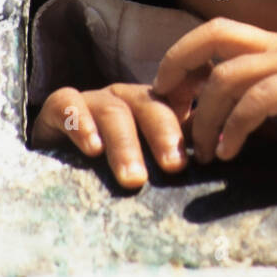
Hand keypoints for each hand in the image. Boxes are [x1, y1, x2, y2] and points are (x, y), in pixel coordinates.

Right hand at [30, 81, 196, 188]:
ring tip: (134, 179)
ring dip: (125, 145)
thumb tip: (220, 158)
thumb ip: (183, 154)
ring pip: (113, 111)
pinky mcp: (58, 107)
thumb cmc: (114, 166)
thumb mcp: (150, 161)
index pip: (184, 97)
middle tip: (175, 167)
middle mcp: (127, 98)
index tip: (210, 147)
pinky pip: (68, 104)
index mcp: (157, 106)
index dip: (198, 116)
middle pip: (151, 105)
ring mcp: (94, 99)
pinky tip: (92, 148)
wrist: (55, 163)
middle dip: (164, 135)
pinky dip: (80, 123)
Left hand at [150, 18, 276, 163]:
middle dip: (177, 66)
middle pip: (212, 35)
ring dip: (205, 115)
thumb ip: (275, 95)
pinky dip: (236, 125)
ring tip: (202, 150)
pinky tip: (231, 150)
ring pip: (229, 74)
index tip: (173, 97)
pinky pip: (260, 99)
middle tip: (166, 108)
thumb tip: (238, 119)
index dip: (185, 57)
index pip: (217, 33)